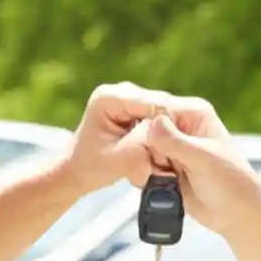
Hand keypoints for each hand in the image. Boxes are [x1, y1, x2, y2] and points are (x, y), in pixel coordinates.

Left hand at [61, 82, 177, 193]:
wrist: (77, 169)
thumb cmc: (91, 167)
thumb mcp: (118, 161)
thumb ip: (142, 145)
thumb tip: (169, 135)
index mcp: (110, 97)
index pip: (154, 104)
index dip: (172, 125)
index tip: (183, 147)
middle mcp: (121, 91)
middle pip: (163, 104)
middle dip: (173, 129)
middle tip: (180, 154)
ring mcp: (130, 97)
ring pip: (165, 111)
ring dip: (171, 132)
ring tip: (172, 154)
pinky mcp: (136, 107)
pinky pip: (160, 117)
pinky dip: (165, 133)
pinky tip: (165, 149)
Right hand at [141, 96, 260, 237]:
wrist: (237, 215)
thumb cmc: (233, 184)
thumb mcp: (204, 159)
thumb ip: (176, 141)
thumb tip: (151, 124)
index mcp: (193, 113)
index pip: (152, 106)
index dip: (140, 122)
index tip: (138, 142)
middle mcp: (179, 127)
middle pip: (140, 129)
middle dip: (146, 152)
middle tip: (165, 168)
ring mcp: (169, 148)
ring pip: (137, 150)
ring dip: (146, 167)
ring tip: (169, 178)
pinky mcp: (163, 168)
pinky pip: (139, 167)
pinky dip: (146, 178)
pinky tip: (166, 185)